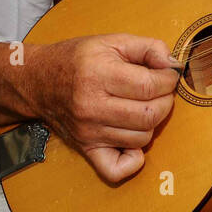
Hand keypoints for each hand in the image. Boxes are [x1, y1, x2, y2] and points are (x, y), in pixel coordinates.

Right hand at [0, 34, 179, 183]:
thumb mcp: (112, 42)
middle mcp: (92, 106)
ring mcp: (89, 132)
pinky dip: (132, 160)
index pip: (150, 86)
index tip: (167, 75)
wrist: (37, 80)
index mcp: (98, 75)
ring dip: (152, 123)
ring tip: (144, 107)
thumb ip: (149, 48)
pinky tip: (133, 140)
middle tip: (159, 91)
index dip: (169, 80)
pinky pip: (115, 169)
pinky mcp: (86, 149)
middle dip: (166, 101)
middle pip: (150, 115)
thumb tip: (174, 64)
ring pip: (141, 138)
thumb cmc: (77, 59)